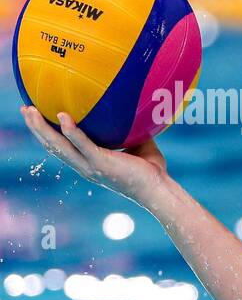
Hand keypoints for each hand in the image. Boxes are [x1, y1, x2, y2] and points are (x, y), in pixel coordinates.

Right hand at [21, 106, 169, 205]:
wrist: (160, 190)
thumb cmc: (151, 171)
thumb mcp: (137, 146)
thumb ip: (128, 132)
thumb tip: (133, 110)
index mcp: (90, 163)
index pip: (62, 148)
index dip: (47, 134)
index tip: (35, 118)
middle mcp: (85, 166)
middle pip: (52, 146)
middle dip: (36, 128)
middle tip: (24, 109)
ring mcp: (92, 166)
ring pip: (59, 146)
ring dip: (43, 128)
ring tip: (30, 111)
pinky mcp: (102, 163)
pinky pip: (83, 145)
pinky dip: (71, 131)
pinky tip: (62, 117)